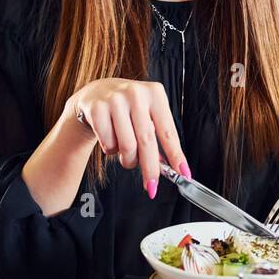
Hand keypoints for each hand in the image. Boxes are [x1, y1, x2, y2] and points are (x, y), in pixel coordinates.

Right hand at [69, 78, 189, 198]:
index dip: (176, 155)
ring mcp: (115, 100)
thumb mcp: (147, 112)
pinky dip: (110, 150)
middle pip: (147, 141)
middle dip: (151, 169)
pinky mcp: (97, 109)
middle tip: (152, 185)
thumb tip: (168, 166)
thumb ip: (158, 134)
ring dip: (128, 160)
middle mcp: (136, 94)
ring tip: (127, 154)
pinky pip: (107, 144)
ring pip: (126, 146)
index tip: (183, 173)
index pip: (168, 131)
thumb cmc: (128, 107)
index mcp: (155, 93)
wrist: (96, 92)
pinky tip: (111, 139)